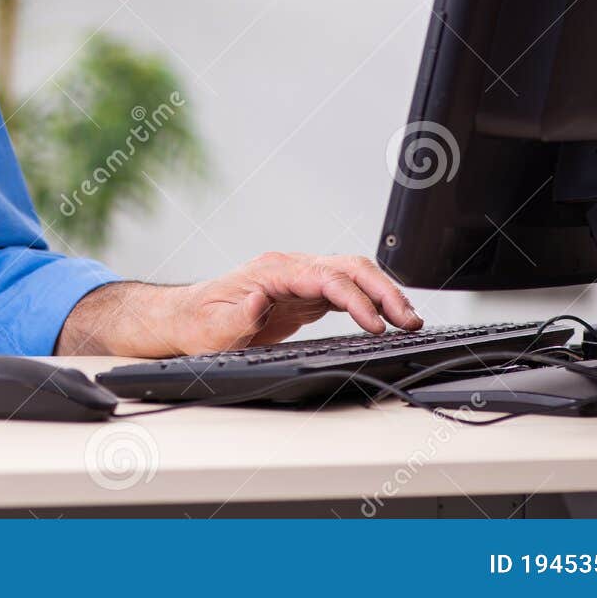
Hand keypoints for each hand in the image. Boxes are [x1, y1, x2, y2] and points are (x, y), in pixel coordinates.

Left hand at [167, 251, 421, 355]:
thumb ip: (236, 319)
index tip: (376, 325)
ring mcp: (298, 279)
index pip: (325, 277)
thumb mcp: (212, 330)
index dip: (355, 299)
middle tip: (409, 320)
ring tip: (409, 320)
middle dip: (382, 290)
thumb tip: (259, 301)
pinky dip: (369, 301)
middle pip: (347, 267)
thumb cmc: (198, 324)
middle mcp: (289, 268)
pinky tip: (387, 318)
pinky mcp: (304, 294)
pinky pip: (344, 290)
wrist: (187, 319)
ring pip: (351, 275)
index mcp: (271, 271)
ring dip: (382, 294)